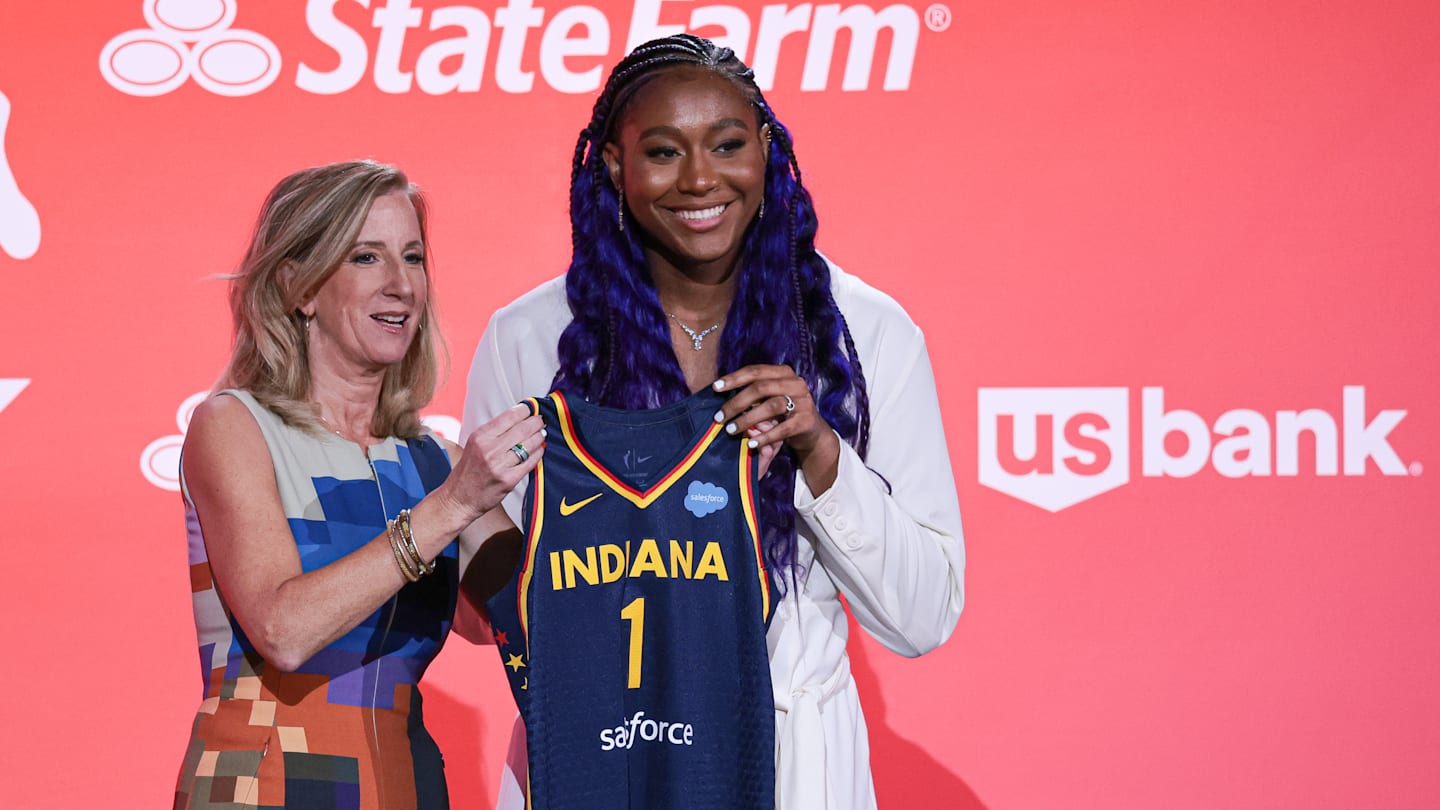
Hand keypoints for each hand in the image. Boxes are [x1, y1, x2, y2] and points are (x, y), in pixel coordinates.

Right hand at [436, 403, 544, 525]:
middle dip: (536, 422)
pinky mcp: (508, 480)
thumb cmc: (467, 471)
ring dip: (539, 437)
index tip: (532, 407)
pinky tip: (540, 449)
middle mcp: (489, 449)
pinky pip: (530, 462)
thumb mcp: (474, 444)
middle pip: (523, 428)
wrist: (458, 499)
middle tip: (542, 420)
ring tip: (542, 433)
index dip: (526, 409)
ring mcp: (499, 465)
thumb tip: (519, 418)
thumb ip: (494, 432)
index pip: (510, 415)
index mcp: (480, 436)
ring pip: (529, 444)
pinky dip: (538, 453)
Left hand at [712, 364, 839, 482]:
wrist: (811, 431)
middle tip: (720, 417)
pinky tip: (751, 444)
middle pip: (761, 388)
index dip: (734, 378)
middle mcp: (795, 383)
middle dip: (737, 402)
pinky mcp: (805, 421)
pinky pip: (782, 429)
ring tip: (731, 430)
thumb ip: (753, 392)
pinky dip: (765, 436)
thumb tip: (721, 392)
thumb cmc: (783, 411)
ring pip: (771, 406)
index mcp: (783, 373)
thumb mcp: (770, 396)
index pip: (755, 371)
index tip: (715, 388)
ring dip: (747, 419)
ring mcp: (802, 402)